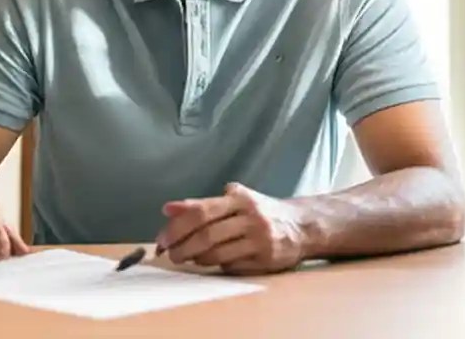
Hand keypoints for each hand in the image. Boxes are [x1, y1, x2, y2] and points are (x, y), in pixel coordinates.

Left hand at [156, 183, 308, 274]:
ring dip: (196, 259)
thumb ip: (201, 205)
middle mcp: (251, 216)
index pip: (201, 211)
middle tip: (170, 254)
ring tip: (188, 258)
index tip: (162, 239)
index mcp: (239, 198)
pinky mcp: (266, 259)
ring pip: (217, 253)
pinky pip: (232, 266)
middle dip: (182, 247)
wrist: (302, 226)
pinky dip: (217, 265)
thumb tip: (168, 209)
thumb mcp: (234, 201)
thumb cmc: (260, 212)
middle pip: (206, 234)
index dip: (177, 226)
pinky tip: (212, 262)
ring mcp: (259, 239)